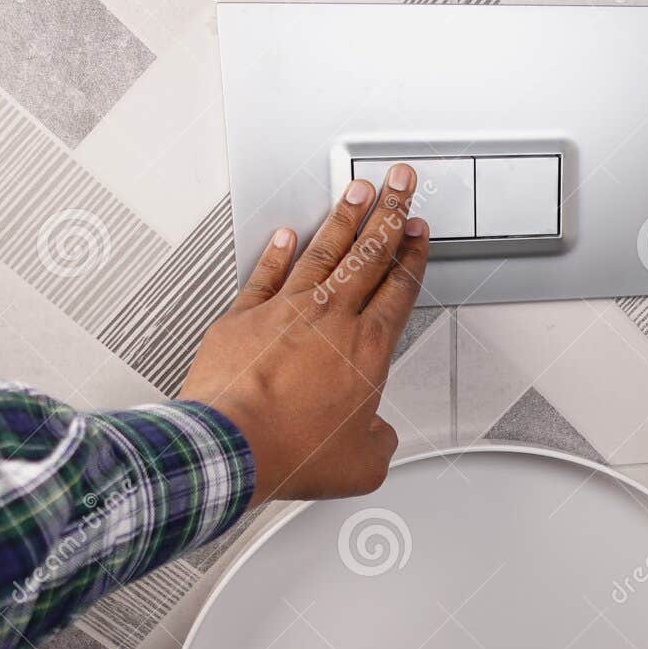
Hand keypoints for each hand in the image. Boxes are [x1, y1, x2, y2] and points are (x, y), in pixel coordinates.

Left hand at [178, 163, 429, 504]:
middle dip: (389, 213)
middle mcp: (330, 319)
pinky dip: (278, 252)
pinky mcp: (243, 317)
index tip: (418, 231)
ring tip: (356, 190)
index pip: (399, 288)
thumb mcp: (361, 464)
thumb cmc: (290, 451)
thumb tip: (377, 438)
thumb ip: (378, 442)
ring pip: (323, 252)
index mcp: (367, 349)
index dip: (413, 255)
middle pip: (369, 254)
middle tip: (399, 183)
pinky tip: (287, 235)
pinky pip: (266, 274)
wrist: (229, 447)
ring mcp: (285, 311)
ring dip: (344, 218)